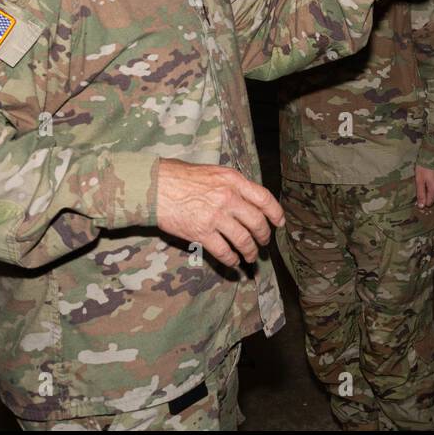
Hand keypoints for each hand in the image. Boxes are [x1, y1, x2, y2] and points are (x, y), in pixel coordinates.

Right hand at [154, 158, 283, 267]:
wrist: (153, 185)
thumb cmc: (179, 176)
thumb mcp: (213, 172)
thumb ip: (232, 185)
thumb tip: (248, 200)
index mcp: (233, 180)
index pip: (264, 198)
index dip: (276, 213)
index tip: (279, 223)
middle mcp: (228, 197)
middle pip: (257, 222)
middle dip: (264, 236)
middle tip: (264, 243)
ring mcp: (215, 216)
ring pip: (243, 240)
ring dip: (250, 251)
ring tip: (251, 257)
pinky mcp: (201, 232)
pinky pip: (224, 251)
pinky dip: (231, 260)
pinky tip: (233, 262)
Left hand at [415, 166, 433, 207]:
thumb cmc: (425, 165)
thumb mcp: (419, 179)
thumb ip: (420, 194)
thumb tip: (421, 206)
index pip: (429, 203)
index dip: (422, 201)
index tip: (418, 194)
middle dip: (428, 195)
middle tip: (422, 184)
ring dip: (433, 189)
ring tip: (428, 179)